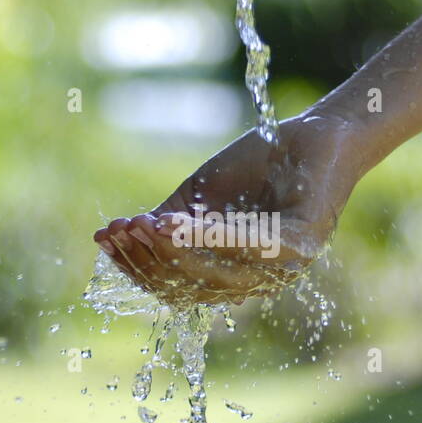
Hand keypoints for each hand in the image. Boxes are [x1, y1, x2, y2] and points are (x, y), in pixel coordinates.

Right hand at [93, 113, 363, 305]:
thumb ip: (166, 222)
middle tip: (120, 229)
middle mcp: (258, 281)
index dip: (137, 268)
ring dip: (176, 250)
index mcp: (232, 276)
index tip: (105, 238)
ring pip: (219, 274)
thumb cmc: (260, 165)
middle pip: (192, 287)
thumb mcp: (201, 196)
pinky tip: (183, 222)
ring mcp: (284, 267)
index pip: (176, 289)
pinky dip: (214, 237)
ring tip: (144, 224)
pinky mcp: (306, 242)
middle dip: (150, 260)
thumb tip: (111, 240)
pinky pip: (253, 248)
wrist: (316, 133)